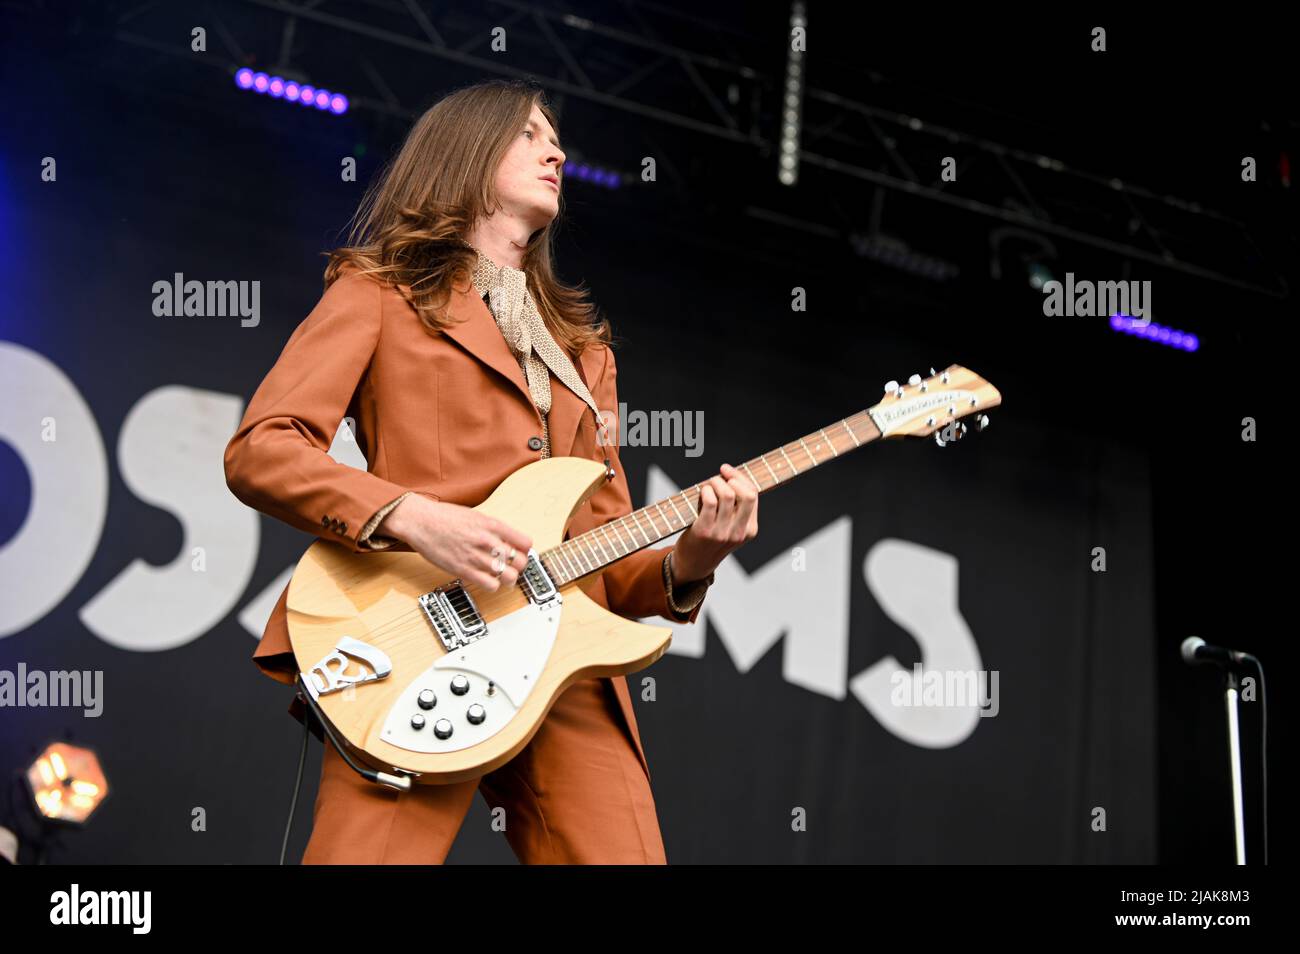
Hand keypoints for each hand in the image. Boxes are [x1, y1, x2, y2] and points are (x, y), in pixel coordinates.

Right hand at [380, 494, 531, 591]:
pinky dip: (492, 585)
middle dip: (518, 566)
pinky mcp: (463, 570)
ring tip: (502, 576)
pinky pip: (490, 585)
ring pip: (509, 576)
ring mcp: (476, 556)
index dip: (524, 550)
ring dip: (508, 578)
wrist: (420, 521)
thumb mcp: (476, 515)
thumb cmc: (444, 517)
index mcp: (492, 525)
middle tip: (512, 566)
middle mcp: (487, 541)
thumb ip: (493, 529)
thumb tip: (509, 541)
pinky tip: (487, 579)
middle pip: (520, 561)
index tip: (520, 553)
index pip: (525, 543)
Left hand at [671, 463, 758, 582]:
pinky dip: (706, 491)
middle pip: (747, 494)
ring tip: (708, 486)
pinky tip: (702, 493)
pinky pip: (709, 502)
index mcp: (750, 530)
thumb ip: (736, 507)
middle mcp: (739, 532)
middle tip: (719, 478)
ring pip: (727, 495)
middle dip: (733, 478)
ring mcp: (722, 533)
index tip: (727, 470)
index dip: (741, 477)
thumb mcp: (732, 527)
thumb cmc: (712, 539)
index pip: (753, 495)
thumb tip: (730, 474)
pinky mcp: (705, 531)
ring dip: (715, 483)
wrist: (694, 564)